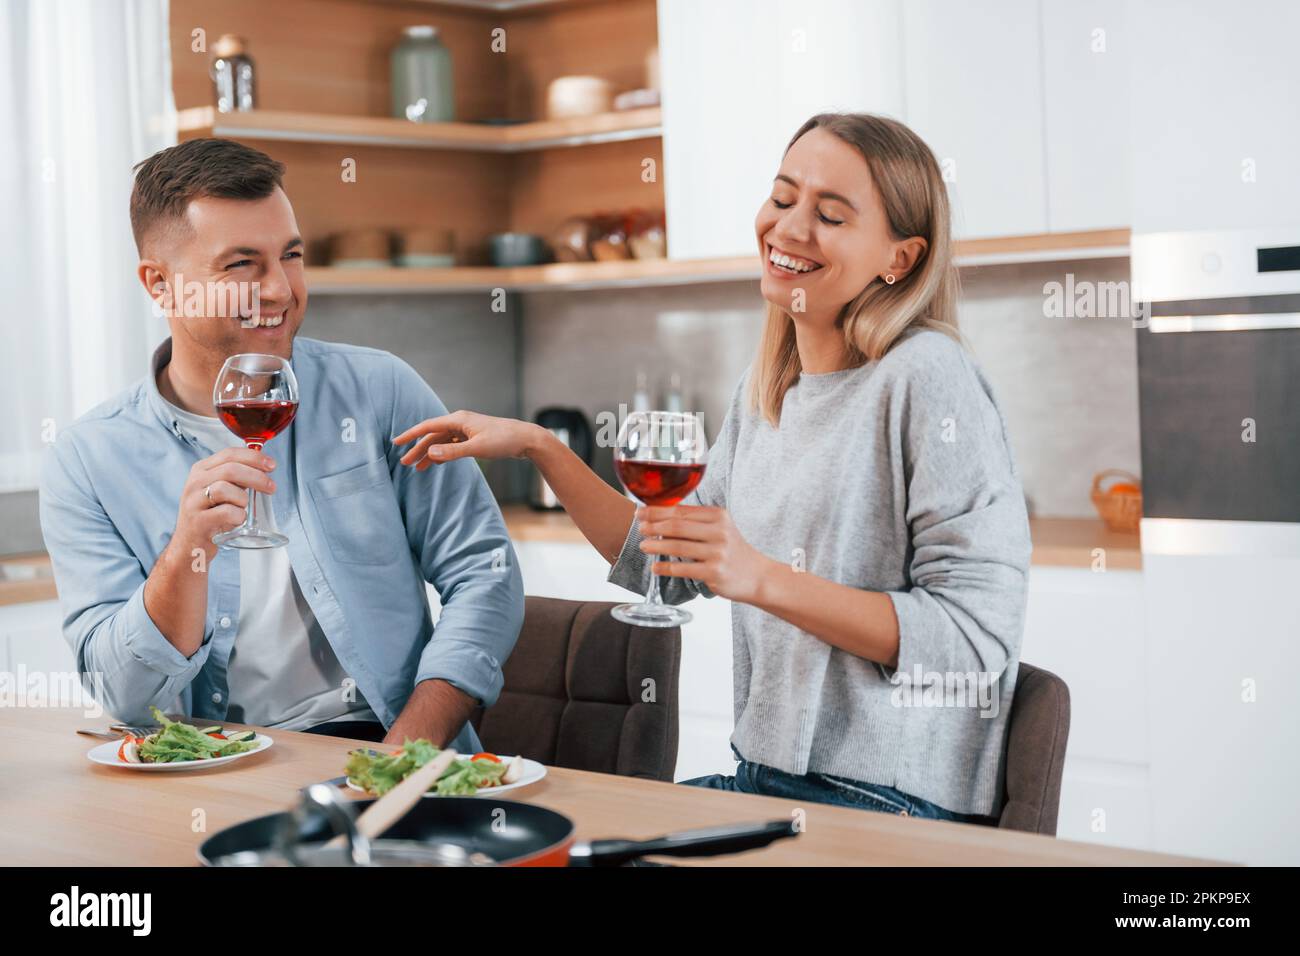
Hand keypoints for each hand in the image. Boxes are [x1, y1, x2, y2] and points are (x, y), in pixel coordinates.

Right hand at [172, 446, 276, 558]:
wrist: (190, 545)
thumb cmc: (211, 516)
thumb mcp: (220, 491)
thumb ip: (237, 478)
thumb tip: (263, 467)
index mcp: (201, 470)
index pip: (229, 454)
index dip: (254, 457)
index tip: (271, 465)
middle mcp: (194, 482)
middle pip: (231, 469)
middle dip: (257, 477)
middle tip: (271, 487)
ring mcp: (194, 502)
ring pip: (226, 489)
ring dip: (243, 499)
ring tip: (242, 508)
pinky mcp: (198, 521)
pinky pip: (227, 512)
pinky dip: (239, 516)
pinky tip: (237, 520)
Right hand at [393, 411, 542, 470]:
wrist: (526, 439)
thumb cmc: (504, 441)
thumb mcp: (476, 448)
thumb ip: (452, 451)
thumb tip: (429, 452)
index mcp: (458, 420)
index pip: (428, 426)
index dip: (411, 435)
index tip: (396, 442)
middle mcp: (460, 422)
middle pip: (433, 436)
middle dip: (418, 449)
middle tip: (405, 463)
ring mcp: (467, 430)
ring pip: (442, 442)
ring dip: (430, 454)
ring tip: (417, 467)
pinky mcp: (474, 438)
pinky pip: (452, 445)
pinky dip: (443, 454)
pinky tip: (436, 462)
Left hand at [636, 505, 776, 604]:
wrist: (758, 576)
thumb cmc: (733, 551)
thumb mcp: (720, 529)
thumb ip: (695, 522)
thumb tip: (659, 518)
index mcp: (718, 516)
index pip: (681, 510)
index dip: (656, 511)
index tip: (640, 512)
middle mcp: (719, 531)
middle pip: (677, 526)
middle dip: (653, 526)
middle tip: (640, 529)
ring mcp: (717, 552)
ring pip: (677, 547)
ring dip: (656, 546)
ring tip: (643, 546)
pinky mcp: (714, 572)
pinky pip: (683, 569)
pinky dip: (665, 568)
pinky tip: (655, 568)